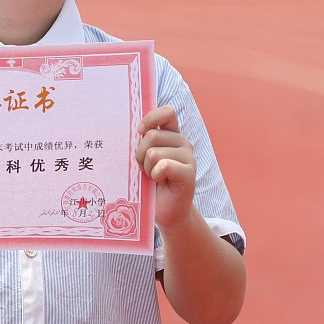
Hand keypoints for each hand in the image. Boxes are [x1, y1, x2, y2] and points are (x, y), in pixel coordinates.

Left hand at [136, 105, 197, 229]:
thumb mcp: (143, 158)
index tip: (139, 132)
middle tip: (146, 169)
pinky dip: (155, 175)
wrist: (165, 211)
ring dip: (147, 168)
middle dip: (140, 154)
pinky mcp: (189, 173)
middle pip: (151, 136)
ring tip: (154, 177)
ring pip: (153, 153)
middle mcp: (182, 142)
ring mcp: (188, 158)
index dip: (151, 119)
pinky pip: (164, 165)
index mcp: (172, 134)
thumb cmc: (150, 184)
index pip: (167, 112)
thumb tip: (133, 130)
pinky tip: (161, 182)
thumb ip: (142, 141)